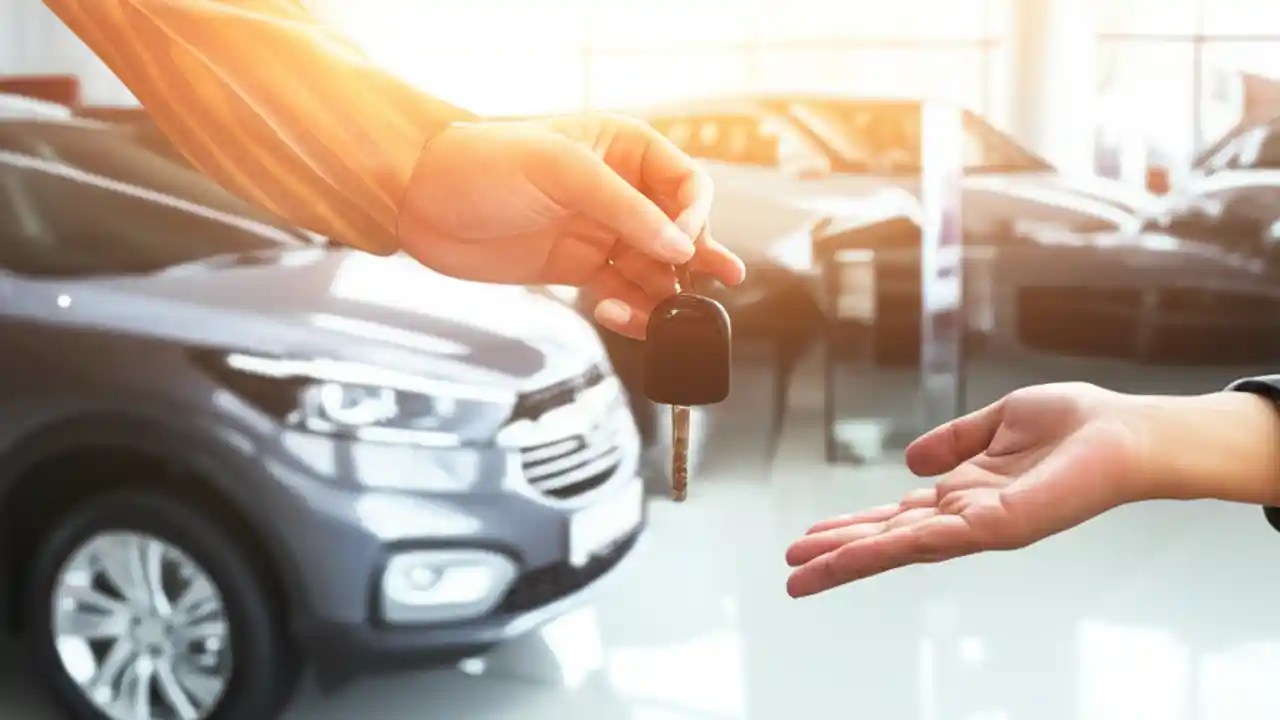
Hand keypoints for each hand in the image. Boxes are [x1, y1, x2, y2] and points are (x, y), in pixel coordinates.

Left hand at [397, 114, 745, 338]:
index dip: (694, 217)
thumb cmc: (486, 166)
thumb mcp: (562, 173)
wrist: (421, 202)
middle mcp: (621, 191)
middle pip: (679, 232)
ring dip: (663, 294)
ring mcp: (601, 232)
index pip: (687, 184)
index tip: (684, 247)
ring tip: (657, 312)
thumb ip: (627, 211)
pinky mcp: (579, 268)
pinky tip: (621, 313)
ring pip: (656, 269)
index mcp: (625, 149)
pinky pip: (625, 292)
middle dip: (692, 261)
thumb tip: (682, 249)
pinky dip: (632, 310)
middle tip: (710, 288)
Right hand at [786, 383, 1153, 597]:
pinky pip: (933, 539)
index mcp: (963, 494)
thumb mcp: (999, 422)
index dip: (852, 526)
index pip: (895, 517)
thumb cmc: (1078, 425)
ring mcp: (979, 527)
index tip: (812, 537)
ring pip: (898, 548)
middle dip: (837, 555)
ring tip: (802, 576)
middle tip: (791, 570)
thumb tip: (909, 460)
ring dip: (848, 561)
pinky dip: (889, 549)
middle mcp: (965, 518)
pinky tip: (855, 555)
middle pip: (887, 540)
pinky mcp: (998, 527)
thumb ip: (954, 440)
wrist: (1127, 433)